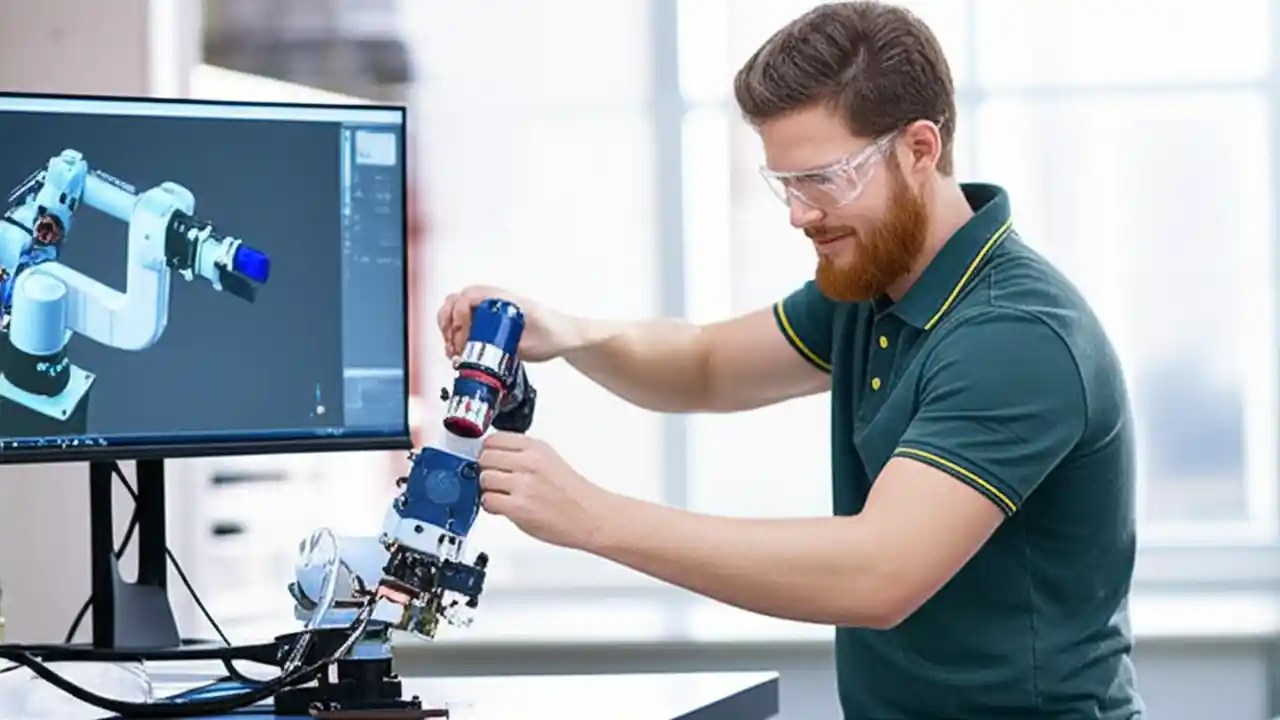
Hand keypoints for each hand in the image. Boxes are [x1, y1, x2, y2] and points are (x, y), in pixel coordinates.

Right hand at [436, 285, 580, 361]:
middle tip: (451, 346)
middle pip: (455, 301)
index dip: (459, 318)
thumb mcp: (532, 344)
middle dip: (446, 324)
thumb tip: (482, 354)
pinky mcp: (488, 321)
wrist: (565, 336)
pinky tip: (458, 351)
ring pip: (455, 311)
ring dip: (448, 330)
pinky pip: (464, 321)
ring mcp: (489, 309)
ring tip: (453, 351)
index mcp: (503, 299)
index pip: (468, 297)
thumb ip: (508, 347)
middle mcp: (493, 300)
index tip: (462, 338)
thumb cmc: (553, 334)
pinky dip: (455, 335)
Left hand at [477, 431, 609, 550]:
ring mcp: (523, 485)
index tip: (490, 459)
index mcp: (536, 448)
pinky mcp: (519, 507)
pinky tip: (503, 507)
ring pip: (484, 479)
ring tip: (502, 495)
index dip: (488, 451)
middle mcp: (529, 462)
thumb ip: (523, 455)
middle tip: (496, 479)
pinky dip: (491, 506)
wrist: (590, 516)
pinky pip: (488, 501)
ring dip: (488, 489)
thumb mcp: (550, 460)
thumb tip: (495, 457)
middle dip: (486, 469)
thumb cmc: (573, 493)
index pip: (494, 439)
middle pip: (485, 457)